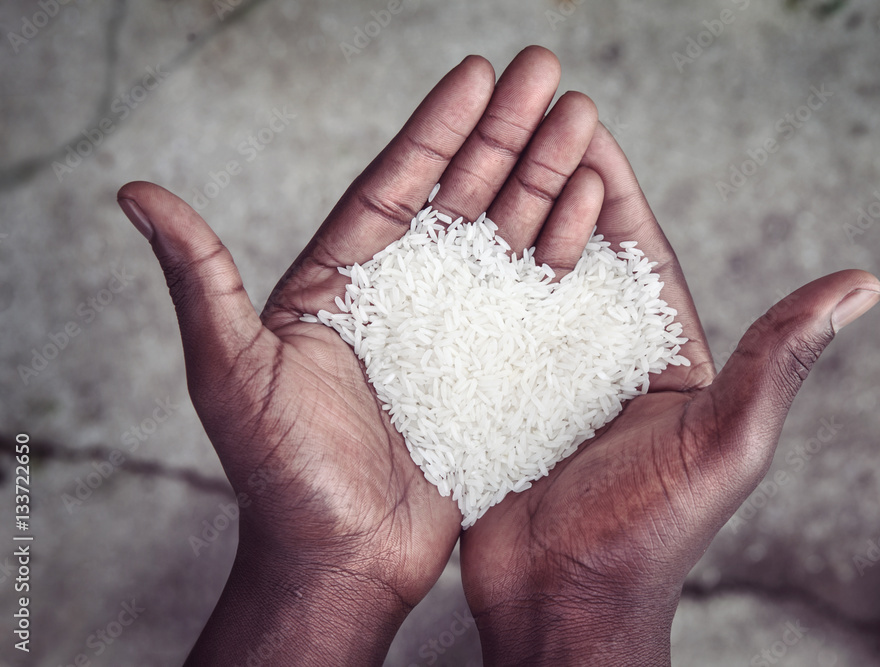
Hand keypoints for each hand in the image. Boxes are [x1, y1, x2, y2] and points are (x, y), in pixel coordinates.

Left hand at [118, 46, 603, 664]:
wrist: (344, 558)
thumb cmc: (282, 474)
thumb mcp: (233, 371)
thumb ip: (202, 281)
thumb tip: (134, 192)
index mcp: (339, 282)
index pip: (392, 186)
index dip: (435, 129)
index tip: (479, 75)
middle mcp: (396, 295)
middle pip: (456, 195)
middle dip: (502, 132)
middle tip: (547, 72)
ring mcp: (447, 329)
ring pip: (498, 235)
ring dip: (539, 177)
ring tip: (580, 124)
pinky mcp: (486, 366)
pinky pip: (525, 297)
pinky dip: (556, 251)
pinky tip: (587, 211)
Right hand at [460, 123, 879, 664]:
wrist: (561, 603)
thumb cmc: (646, 536)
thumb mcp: (722, 442)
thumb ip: (779, 363)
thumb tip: (862, 284)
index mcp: (662, 357)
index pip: (642, 251)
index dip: (614, 187)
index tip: (585, 127)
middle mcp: (603, 358)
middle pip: (578, 252)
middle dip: (553, 183)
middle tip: (523, 121)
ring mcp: (544, 377)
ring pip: (522, 280)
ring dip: (504, 219)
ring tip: (473, 160)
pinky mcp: (494, 399)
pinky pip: (479, 327)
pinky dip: (463, 281)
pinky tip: (436, 238)